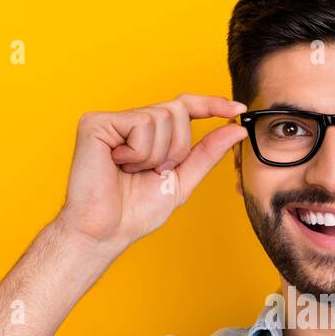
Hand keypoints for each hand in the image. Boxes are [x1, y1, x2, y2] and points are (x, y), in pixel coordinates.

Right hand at [57, 93, 248, 247]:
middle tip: (153, 172)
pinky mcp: (96, 123)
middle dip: (177, 148)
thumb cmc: (136, 211)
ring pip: (162, 117)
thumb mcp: (182, 180)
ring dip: (156, 155)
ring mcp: (112, 120)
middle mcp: (130, 121)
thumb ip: (207, 153)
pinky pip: (141, 124)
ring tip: (131, 171)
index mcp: (149, 134)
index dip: (211, 104)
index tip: (238, 109)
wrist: (106, 231)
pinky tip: (118, 165)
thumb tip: (236, 128)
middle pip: (178, 110)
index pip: (184, 106)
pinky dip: (139, 152)